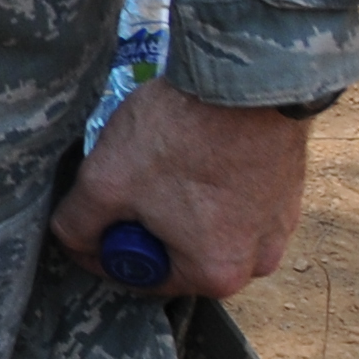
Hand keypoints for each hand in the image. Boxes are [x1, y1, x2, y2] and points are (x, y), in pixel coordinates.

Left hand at [51, 81, 312, 296]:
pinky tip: (191, 147)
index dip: (106, 245)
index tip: (91, 212)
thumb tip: (73, 242)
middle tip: (126, 178)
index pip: (142, 275)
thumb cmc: (178, 137)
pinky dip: (210, 181)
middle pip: (178, 251)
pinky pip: (236, 200)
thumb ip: (78, 225)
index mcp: (216, 275)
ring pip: (207, 223)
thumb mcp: (105, 183)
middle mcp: (258, 262)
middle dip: (146, 220)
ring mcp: (277, 225)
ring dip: (178, 199)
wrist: (245, 82)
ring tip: (159, 156)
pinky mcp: (286, 190)